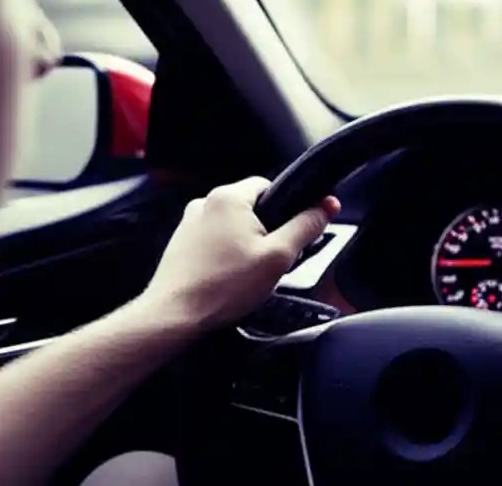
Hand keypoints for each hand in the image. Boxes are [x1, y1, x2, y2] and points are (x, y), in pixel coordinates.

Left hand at [139, 177, 339, 330]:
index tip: (296, 232)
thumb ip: (305, 227)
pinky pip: (215, 240)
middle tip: (273, 260)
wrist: (174, 316)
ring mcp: (189, 223)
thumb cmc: (224, 286)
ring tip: (249, 273)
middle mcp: (205, 202)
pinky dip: (227, 254)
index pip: (270, 186)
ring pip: (233, 225)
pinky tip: (230, 277)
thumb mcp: (278, 257)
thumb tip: (326, 207)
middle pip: (252, 207)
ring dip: (247, 243)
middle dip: (268, 231)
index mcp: (228, 197)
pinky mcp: (181, 244)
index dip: (289, 208)